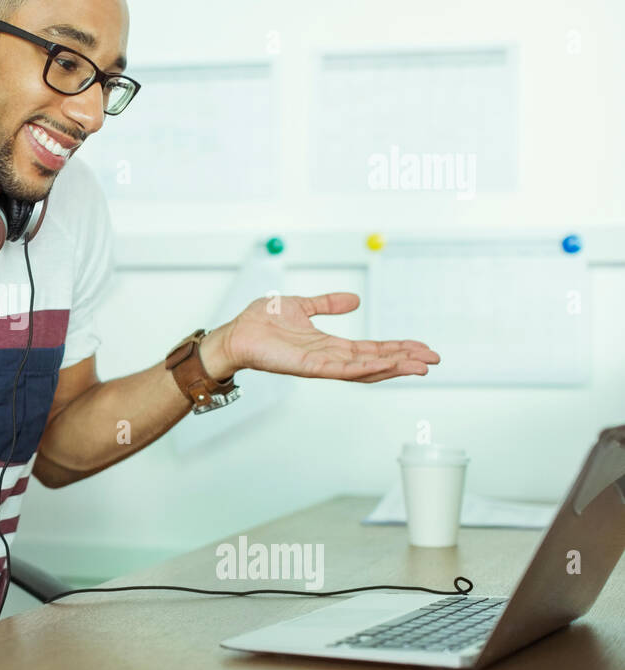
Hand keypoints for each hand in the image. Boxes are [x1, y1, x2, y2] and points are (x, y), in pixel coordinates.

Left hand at [217, 292, 439, 382]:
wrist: (236, 333)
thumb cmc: (261, 322)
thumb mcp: (302, 305)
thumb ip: (328, 303)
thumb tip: (355, 299)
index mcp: (329, 345)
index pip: (371, 349)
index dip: (397, 348)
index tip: (422, 348)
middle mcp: (329, 358)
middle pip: (375, 362)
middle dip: (405, 361)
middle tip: (434, 360)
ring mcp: (319, 364)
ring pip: (364, 370)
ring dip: (393, 367)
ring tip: (419, 366)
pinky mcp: (307, 367)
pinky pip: (340, 369)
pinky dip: (364, 367)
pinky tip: (385, 364)